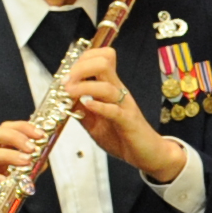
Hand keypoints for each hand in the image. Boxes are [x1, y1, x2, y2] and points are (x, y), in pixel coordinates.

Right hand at [0, 120, 50, 212]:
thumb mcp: (13, 183)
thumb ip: (28, 170)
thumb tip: (45, 159)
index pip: (5, 129)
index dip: (22, 127)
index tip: (40, 134)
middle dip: (15, 136)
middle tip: (32, 147)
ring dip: (9, 154)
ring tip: (26, 162)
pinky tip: (5, 182)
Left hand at [55, 38, 185, 180]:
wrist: (147, 154)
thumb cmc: (122, 137)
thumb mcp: (94, 124)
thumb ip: (80, 112)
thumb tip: (63, 101)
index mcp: (111, 88)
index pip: (100, 58)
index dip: (81, 60)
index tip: (66, 75)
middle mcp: (119, 92)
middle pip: (103, 63)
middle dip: (80, 68)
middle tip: (66, 82)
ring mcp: (124, 106)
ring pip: (106, 86)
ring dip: (83, 87)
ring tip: (69, 94)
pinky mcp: (128, 122)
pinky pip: (115, 110)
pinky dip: (99, 106)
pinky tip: (88, 106)